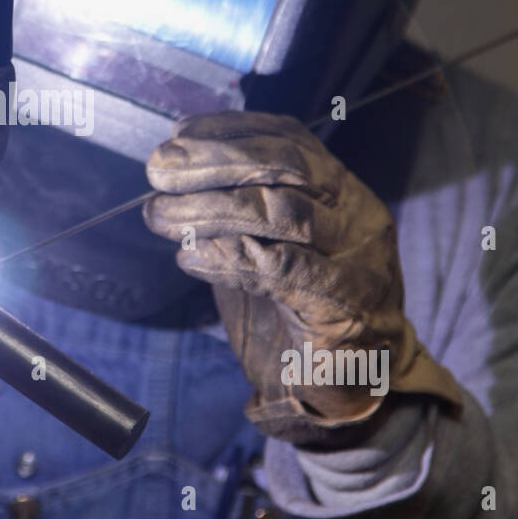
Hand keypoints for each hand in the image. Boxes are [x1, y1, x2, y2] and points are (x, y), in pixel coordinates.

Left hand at [143, 111, 461, 443]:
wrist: (350, 389)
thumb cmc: (299, 311)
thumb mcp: (269, 244)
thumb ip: (237, 208)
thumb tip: (175, 173)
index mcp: (340, 190)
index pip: (289, 138)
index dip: (229, 130)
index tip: (178, 135)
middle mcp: (356, 214)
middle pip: (287, 165)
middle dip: (216, 160)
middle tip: (160, 170)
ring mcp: (357, 259)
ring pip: (283, 212)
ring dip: (210, 208)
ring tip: (161, 215)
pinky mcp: (344, 307)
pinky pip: (279, 269)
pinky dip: (226, 258)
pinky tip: (191, 257)